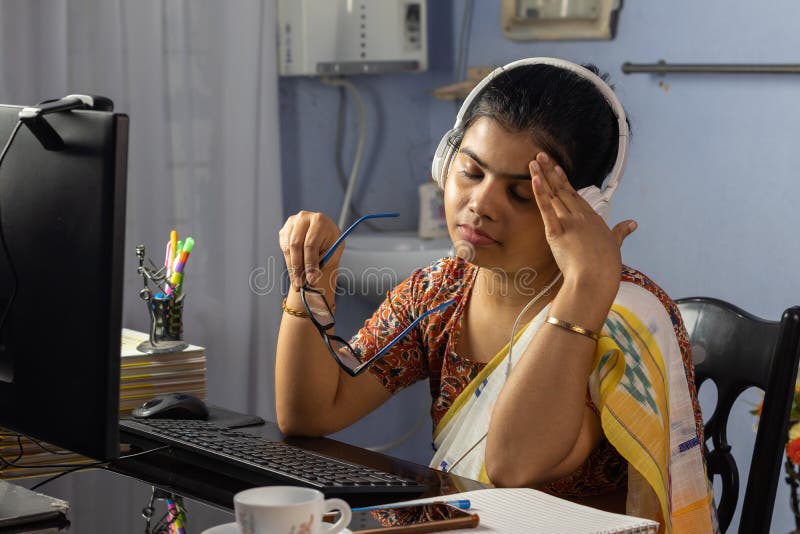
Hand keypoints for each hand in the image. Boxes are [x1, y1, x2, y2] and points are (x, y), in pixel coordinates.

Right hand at [278, 211, 341, 289]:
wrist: (324, 235)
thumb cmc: (331, 244)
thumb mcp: (334, 250)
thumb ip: (324, 261)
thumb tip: (311, 280)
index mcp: (320, 220)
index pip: (310, 244)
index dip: (310, 263)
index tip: (311, 280)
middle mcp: (304, 218)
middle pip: (296, 245)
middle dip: (298, 268)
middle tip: (301, 285)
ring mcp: (292, 223)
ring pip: (288, 249)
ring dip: (292, 268)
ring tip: (298, 283)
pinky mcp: (284, 231)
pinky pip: (284, 249)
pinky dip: (289, 263)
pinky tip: (296, 272)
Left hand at [530, 152, 636, 299]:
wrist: (596, 280)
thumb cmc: (605, 267)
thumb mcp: (615, 245)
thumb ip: (621, 232)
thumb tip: (633, 223)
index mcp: (592, 218)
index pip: (574, 195)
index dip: (564, 181)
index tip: (556, 168)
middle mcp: (580, 216)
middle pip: (562, 189)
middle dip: (550, 171)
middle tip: (541, 155)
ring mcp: (568, 222)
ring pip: (553, 194)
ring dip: (542, 176)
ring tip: (533, 161)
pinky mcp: (556, 232)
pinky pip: (546, 209)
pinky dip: (540, 193)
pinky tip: (535, 178)